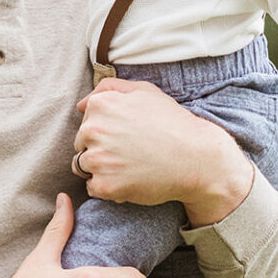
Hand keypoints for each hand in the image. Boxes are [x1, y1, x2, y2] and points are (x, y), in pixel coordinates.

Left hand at [74, 78, 253, 227]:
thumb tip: (81, 105)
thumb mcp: (145, 92)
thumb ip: (110, 89)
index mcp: (101, 105)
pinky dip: (108, 188)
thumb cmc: (172, 123)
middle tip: (130, 153)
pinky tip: (130, 181)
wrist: (196, 158)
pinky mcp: (105, 186)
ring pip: (83, 166)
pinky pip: (93, 188)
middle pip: (81, 145)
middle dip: (100, 150)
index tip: (127, 137)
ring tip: (129, 167)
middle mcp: (93, 130)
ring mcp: (98, 159)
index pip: (86, 123)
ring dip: (101, 169)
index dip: (106, 132)